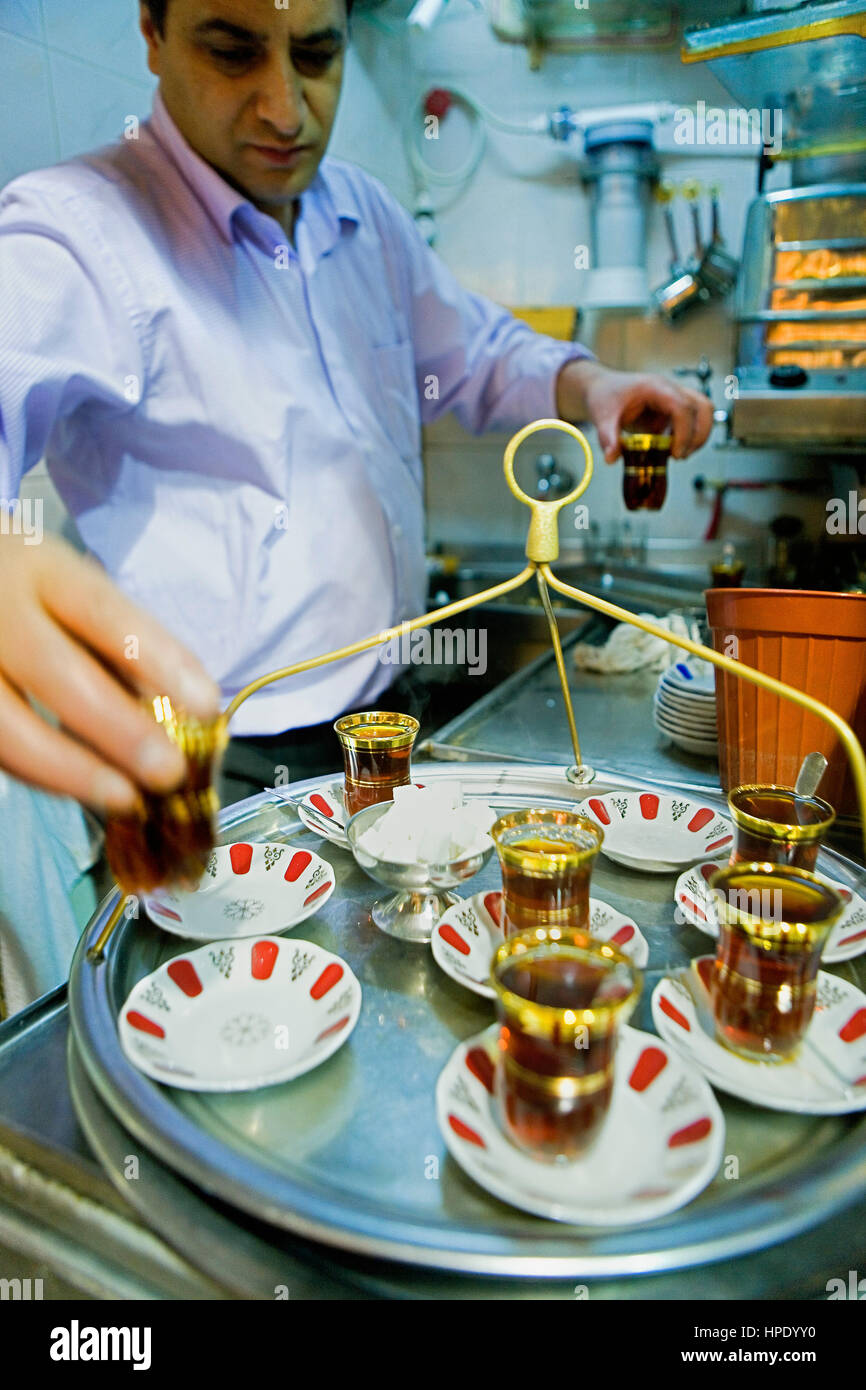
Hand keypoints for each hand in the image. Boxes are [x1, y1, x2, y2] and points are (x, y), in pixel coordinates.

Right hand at [0, 532, 220, 813]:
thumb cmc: (32, 594)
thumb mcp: (74, 594)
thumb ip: (120, 648)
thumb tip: (180, 715)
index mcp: (41, 568)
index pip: (104, 612)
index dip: (158, 659)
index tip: (207, 706)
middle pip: (57, 672)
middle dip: (120, 730)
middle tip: (168, 772)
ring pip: (8, 725)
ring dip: (73, 771)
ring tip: (127, 797)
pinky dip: (41, 775)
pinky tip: (82, 790)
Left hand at [556, 359, 713, 462]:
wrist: (602, 389)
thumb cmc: (605, 396)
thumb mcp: (602, 417)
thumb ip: (607, 437)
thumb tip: (611, 458)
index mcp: (655, 387)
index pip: (682, 406)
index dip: (684, 432)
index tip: (675, 454)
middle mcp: (670, 390)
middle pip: (703, 407)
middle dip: (698, 435)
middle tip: (680, 456)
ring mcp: (675, 398)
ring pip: (704, 412)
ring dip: (699, 435)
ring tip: (679, 454)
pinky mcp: (674, 410)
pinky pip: (694, 421)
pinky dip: (690, 437)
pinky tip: (671, 450)